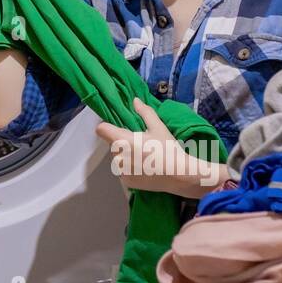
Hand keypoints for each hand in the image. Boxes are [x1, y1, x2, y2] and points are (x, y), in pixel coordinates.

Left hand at [94, 98, 226, 198]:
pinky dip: (130, 168)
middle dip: (122, 142)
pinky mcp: (126, 182)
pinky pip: (122, 170)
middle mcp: (117, 156)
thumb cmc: (168, 148)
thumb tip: (134, 100)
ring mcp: (121, 171)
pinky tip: (145, 168)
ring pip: (117, 158)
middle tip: (141, 144)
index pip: (102, 130)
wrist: (179, 175)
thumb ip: (144, 112)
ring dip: (125, 156)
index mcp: (122, 141)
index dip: (108, 127)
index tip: (118, 128)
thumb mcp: (158, 127)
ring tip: (145, 157)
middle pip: (112, 144)